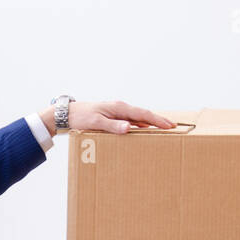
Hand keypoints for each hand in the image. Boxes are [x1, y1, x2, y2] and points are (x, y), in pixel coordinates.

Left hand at [38, 99, 173, 134]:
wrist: (68, 114)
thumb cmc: (80, 117)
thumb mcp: (96, 122)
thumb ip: (112, 126)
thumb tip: (128, 128)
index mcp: (119, 107)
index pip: (143, 114)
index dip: (157, 120)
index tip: (169, 125)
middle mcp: (120, 108)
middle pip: (143, 114)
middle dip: (158, 120)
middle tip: (172, 127)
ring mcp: (117, 112)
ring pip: (137, 118)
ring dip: (150, 123)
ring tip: (162, 129)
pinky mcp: (113, 117)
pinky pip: (130, 121)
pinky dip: (139, 125)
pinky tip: (143, 131)